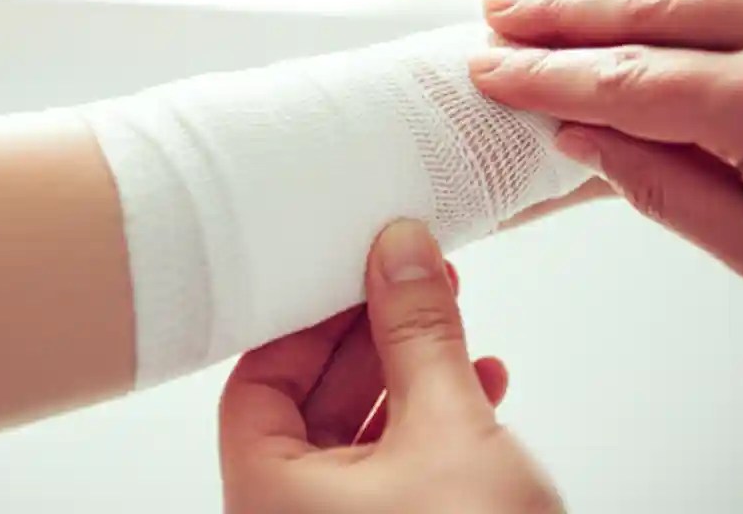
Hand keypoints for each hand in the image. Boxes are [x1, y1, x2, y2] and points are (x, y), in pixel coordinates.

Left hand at [218, 220, 562, 513]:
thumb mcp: (449, 428)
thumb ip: (420, 332)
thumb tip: (400, 254)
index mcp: (269, 497)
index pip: (262, 379)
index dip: (310, 317)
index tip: (355, 267)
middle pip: (312, 401)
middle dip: (373, 337)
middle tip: (410, 280)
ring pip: (362, 434)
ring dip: (412, 374)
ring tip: (454, 323)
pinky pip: (395, 470)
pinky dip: (434, 423)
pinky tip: (481, 386)